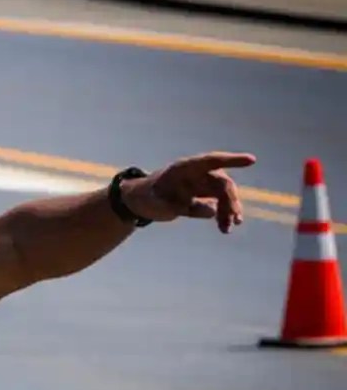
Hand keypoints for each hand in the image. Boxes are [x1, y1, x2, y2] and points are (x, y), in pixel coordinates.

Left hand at [121, 152, 257, 232]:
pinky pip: (218, 205)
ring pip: (224, 195)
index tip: (251, 160)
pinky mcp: (202, 197)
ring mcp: (201, 185)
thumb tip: (212, 210)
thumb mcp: (156, 203)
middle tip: (233, 220)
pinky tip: (226, 228)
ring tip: (228, 228)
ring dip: (229, 211)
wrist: (139, 201)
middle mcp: (196, 174)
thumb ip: (181, 205)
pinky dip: (224, 216)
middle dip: (230, 201)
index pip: (212, 161)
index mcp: (184, 169)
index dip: (232, 160)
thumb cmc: (144, 197)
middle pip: (222, 184)